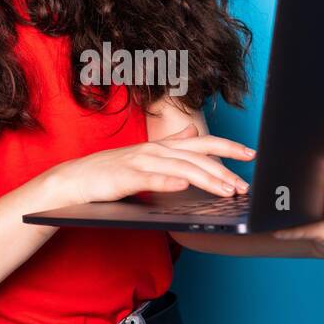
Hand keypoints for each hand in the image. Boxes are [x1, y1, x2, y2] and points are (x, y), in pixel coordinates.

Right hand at [45, 125, 254, 205]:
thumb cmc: (108, 173)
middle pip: (197, 157)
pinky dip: (168, 182)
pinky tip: (184, 188)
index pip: (201, 143)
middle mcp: (154, 150)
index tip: (251, 154)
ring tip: (226, 191)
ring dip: (207, 180)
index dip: (227, 146)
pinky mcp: (125, 177)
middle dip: (225, 170)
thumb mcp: (143, 156)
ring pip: (181, 169)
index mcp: (161, 147)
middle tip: (245, 185)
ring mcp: (139, 162)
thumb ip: (170, 145)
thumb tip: (193, 132)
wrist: (73, 180)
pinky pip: (150, 179)